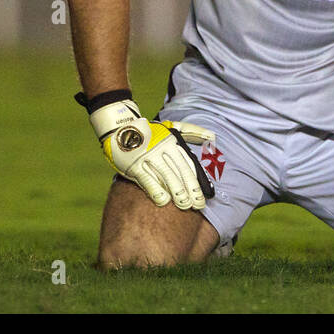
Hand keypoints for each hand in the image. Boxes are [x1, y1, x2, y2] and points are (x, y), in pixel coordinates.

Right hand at [77, 90, 215, 209]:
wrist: (120, 127)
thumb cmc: (150, 132)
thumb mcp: (172, 127)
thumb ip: (193, 131)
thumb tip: (213, 137)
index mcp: (172, 142)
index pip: (188, 164)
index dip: (196, 181)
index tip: (204, 196)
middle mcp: (162, 150)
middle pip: (179, 172)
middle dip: (190, 190)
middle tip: (197, 206)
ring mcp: (148, 157)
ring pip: (165, 176)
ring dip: (176, 192)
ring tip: (184, 205)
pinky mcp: (133, 165)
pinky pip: (146, 179)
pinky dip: (155, 190)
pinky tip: (163, 201)